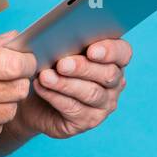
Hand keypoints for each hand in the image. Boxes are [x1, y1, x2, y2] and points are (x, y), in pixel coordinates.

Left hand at [16, 39, 130, 139]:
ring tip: (45, 76)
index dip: (110, 51)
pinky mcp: (88, 121)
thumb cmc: (47, 65)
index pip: (122, 52)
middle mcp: (115, 82)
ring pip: (91, 93)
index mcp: (112, 58)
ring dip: (66, 84)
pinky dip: (55, 96)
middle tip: (62, 64)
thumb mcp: (52, 49)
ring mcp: (104, 104)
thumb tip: (49, 36)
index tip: (91, 50)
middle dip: (83, 68)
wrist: (33, 99)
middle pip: (108, 74)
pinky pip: (74, 109)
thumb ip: (57, 40)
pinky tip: (41, 87)